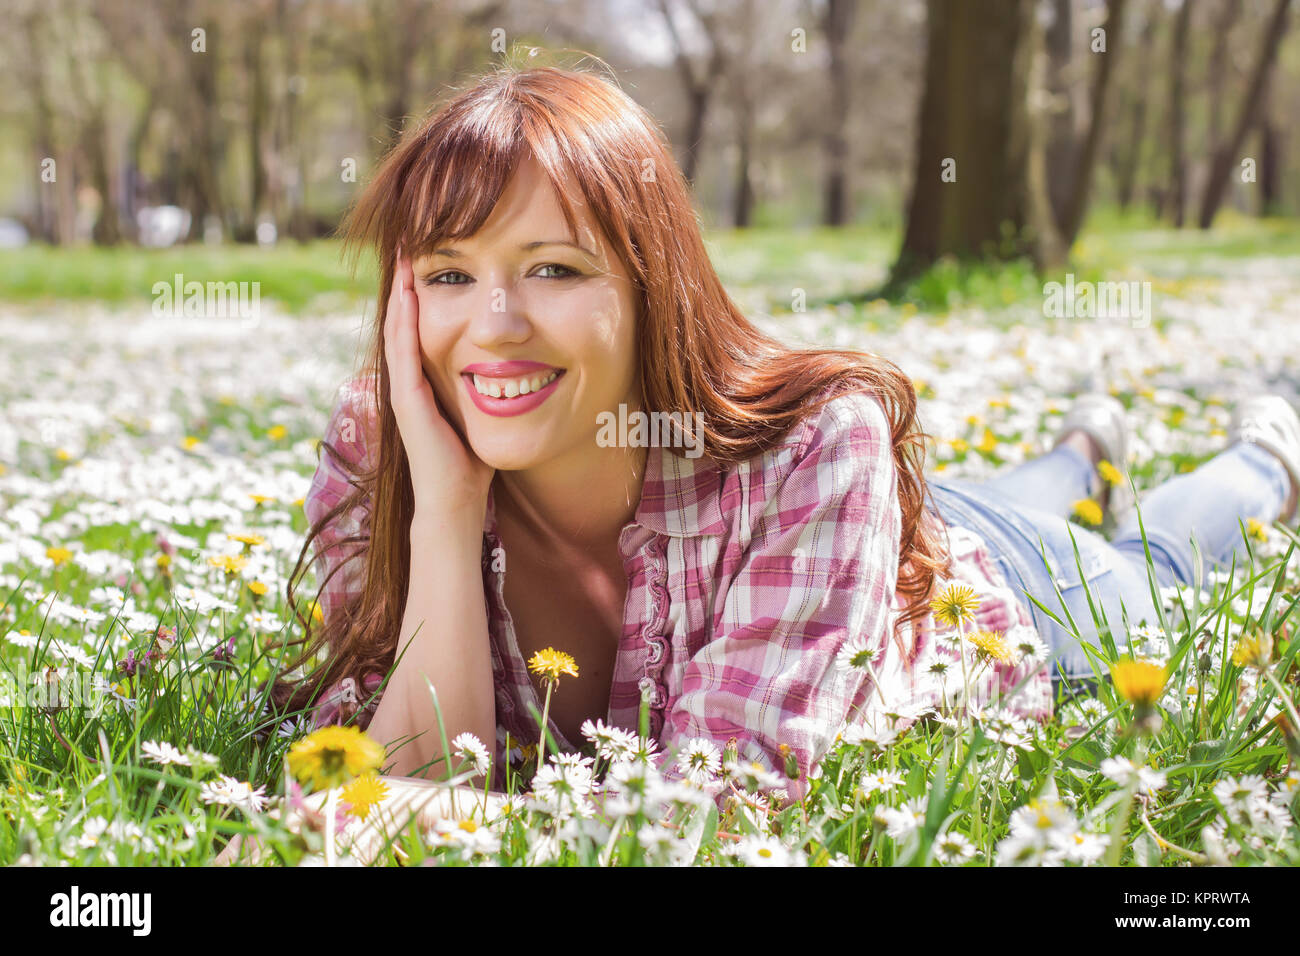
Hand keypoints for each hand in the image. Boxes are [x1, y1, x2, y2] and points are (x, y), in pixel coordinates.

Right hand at [383, 252, 494, 516]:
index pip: (425, 327)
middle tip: (411, 241)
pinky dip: (404, 319)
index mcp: (428, 381)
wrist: (455, 502)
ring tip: (404, 253)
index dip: (428, 293)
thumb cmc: (473, 465)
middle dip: (410, 282)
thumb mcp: (484, 413)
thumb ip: (491, 390)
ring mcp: (405, 389)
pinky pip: (404, 350)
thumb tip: (521, 370)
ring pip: (400, 328)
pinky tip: (408, 291)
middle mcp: (410, 381)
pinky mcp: (407, 400)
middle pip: (407, 321)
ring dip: (401, 291)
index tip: (439, 259)